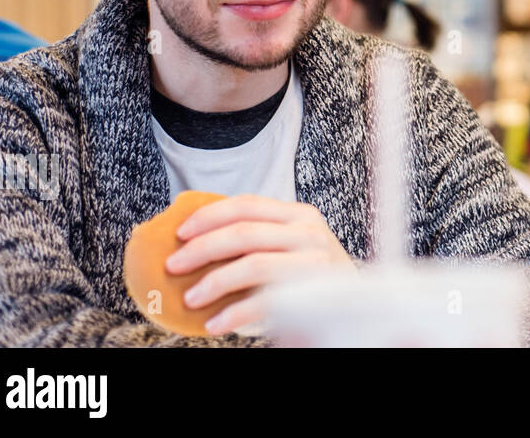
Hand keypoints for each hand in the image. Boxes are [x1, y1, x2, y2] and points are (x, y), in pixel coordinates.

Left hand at [164, 194, 356, 335]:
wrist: (355, 308)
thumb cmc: (311, 278)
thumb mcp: (288, 247)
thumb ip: (256, 237)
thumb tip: (193, 238)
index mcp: (299, 215)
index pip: (247, 204)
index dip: (209, 216)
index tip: (180, 232)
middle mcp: (309, 233)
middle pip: (243, 232)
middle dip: (201, 249)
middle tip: (174, 266)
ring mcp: (314, 262)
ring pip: (252, 263)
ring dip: (214, 282)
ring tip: (191, 298)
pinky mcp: (315, 293)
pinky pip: (265, 301)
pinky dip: (234, 313)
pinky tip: (215, 324)